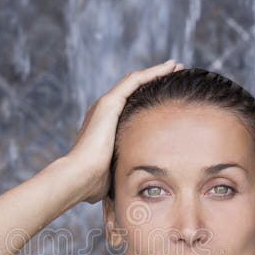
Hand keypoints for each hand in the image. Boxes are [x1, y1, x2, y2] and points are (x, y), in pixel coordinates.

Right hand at [65, 59, 185, 203]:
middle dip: (154, 81)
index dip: (147, 99)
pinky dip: (153, 72)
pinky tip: (170, 67)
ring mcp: (105, 105)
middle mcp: (103, 111)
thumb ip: (118, 173)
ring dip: (157, 72)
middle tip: (175, 74)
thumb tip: (124, 188)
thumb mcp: (110, 174)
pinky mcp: (109, 103)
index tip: (166, 97)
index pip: (128, 106)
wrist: (78, 177)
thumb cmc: (92, 183)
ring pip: (135, 81)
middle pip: (133, 89)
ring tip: (176, 66)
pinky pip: (135, 81)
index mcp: (103, 126)